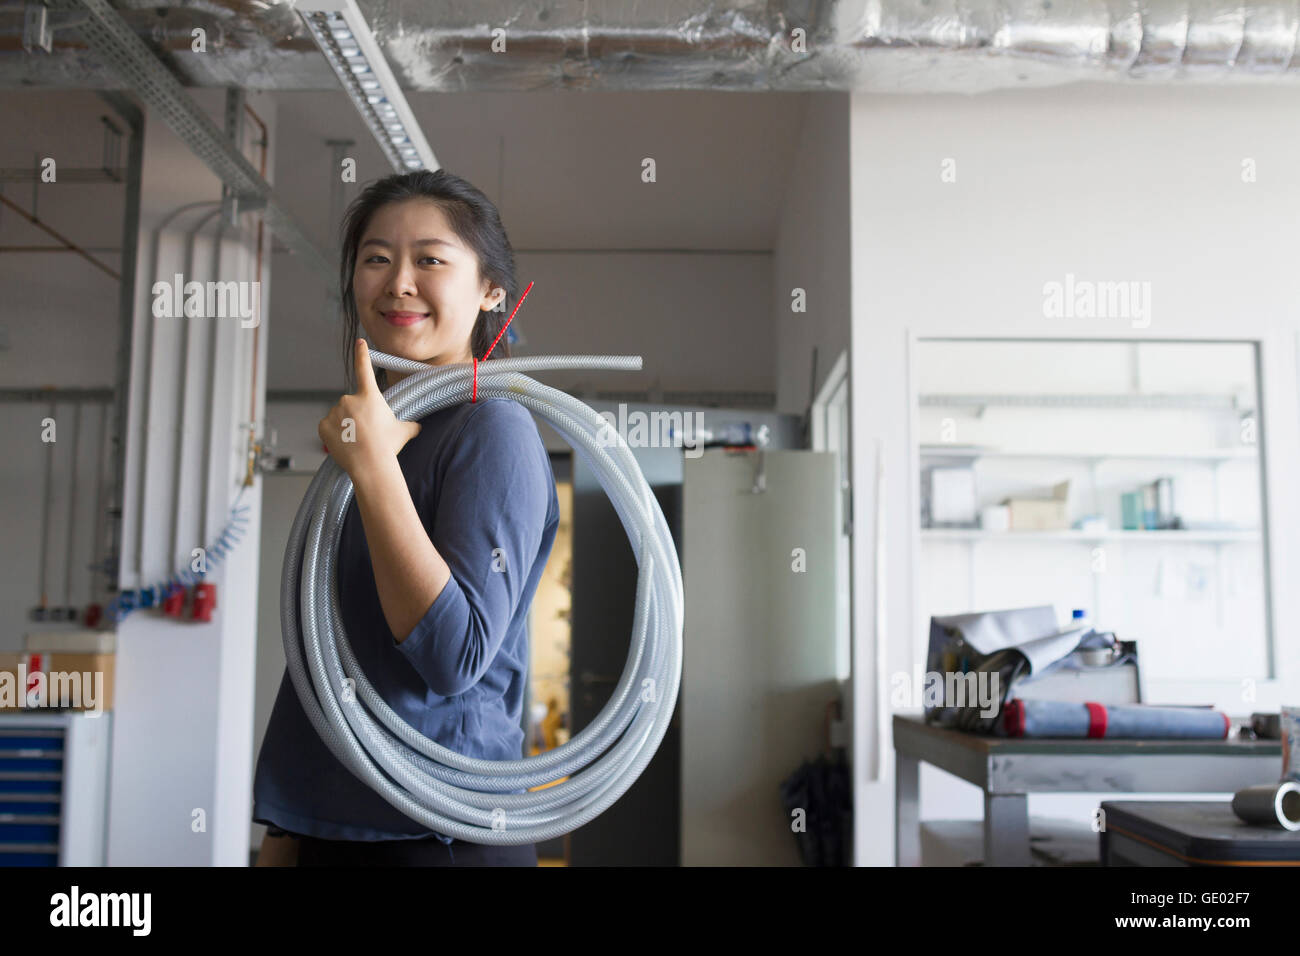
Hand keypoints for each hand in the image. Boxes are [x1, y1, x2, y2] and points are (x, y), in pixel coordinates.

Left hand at [319, 338, 420, 480]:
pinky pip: (328, 427)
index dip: (362, 354)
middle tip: (367, 433)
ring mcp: (335, 412)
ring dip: (346, 425)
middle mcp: (350, 399)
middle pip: (352, 404)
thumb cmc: (388, 447)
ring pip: (339, 416)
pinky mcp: (323, 425)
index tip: (359, 341)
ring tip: (357, 442)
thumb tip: (418, 427)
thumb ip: (409, 425)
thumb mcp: (404, 432)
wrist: (370, 465)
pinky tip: (344, 444)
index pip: (364, 369)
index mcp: (369, 396)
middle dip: (357, 416)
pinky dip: (334, 434)